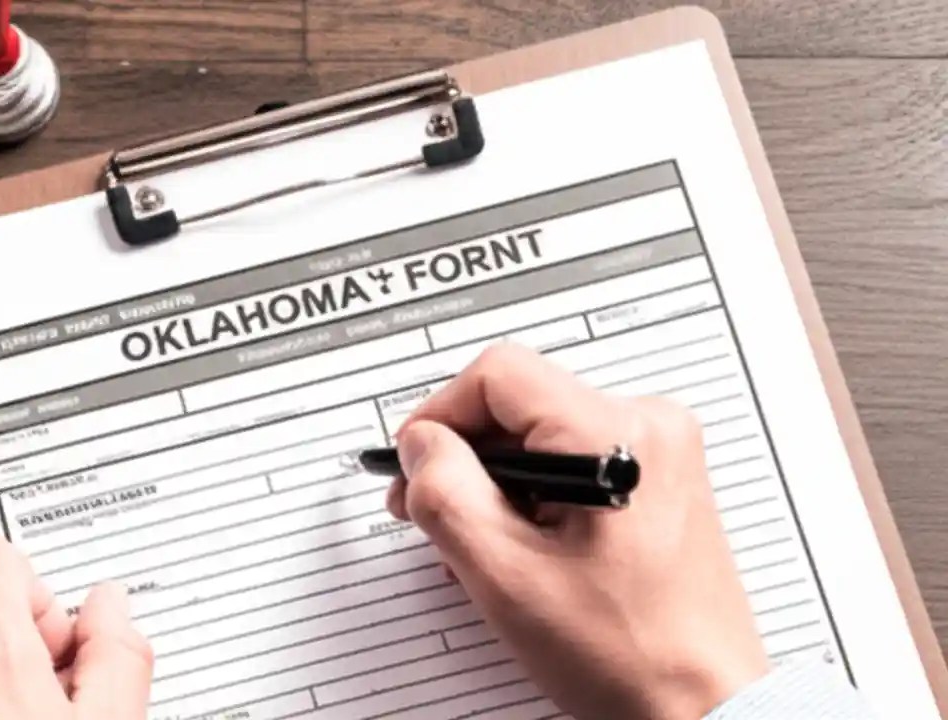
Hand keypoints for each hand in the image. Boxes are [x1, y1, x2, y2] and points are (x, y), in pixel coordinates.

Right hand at [387, 343, 769, 719]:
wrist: (703, 704)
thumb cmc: (629, 654)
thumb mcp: (505, 574)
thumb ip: (445, 493)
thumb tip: (420, 445)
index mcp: (615, 433)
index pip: (498, 375)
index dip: (439, 416)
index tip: (415, 463)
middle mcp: (648, 426)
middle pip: (519, 402)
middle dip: (464, 456)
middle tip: (428, 509)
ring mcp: (660, 452)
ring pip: (541, 433)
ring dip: (495, 481)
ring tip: (479, 545)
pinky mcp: (658, 479)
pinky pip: (572, 458)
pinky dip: (533, 493)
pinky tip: (520, 545)